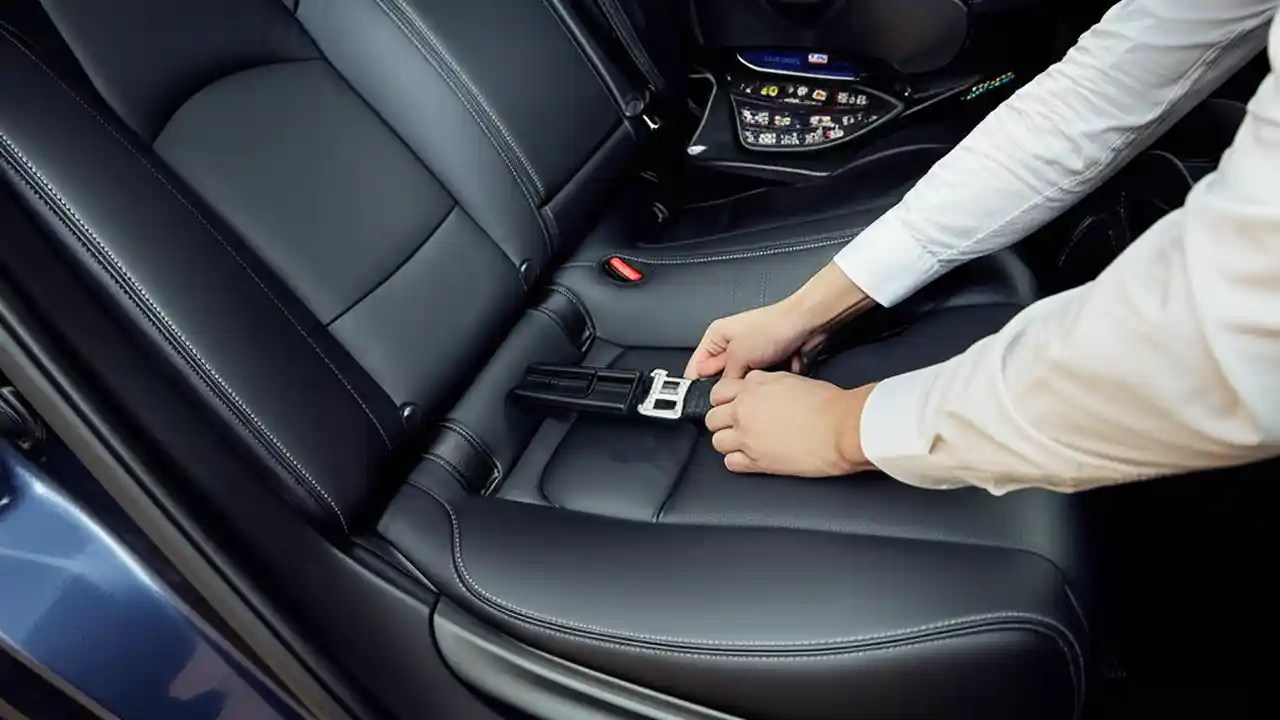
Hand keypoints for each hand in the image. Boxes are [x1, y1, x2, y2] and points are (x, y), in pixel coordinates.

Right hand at [684, 263, 875, 379]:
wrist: (806, 325)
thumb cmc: (773, 327)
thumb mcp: (739, 355)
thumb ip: (724, 378)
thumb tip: (719, 396)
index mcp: (715, 337)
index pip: (696, 368)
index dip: (699, 385)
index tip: (705, 401)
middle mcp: (729, 346)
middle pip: (717, 378)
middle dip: (726, 387)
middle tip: (734, 394)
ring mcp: (747, 355)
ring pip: (738, 383)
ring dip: (745, 387)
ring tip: (753, 386)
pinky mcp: (764, 363)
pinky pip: (755, 383)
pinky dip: (760, 386)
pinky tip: (765, 386)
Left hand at [705, 370, 876, 476]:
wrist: (843, 427)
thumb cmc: (828, 404)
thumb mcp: (791, 380)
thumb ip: (766, 383)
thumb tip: (757, 387)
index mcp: (753, 387)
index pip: (718, 393)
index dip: (724, 401)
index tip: (730, 406)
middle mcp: (744, 410)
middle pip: (712, 418)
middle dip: (722, 422)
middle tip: (736, 425)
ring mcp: (747, 437)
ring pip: (717, 441)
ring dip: (728, 442)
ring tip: (744, 443)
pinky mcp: (756, 461)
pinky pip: (730, 463)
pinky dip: (737, 461)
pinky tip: (750, 458)